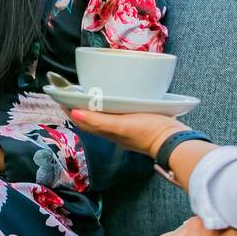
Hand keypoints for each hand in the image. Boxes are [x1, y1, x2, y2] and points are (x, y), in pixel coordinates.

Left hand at [64, 106, 186, 158]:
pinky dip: (111, 108)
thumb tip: (75, 113)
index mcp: (108, 132)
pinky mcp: (139, 124)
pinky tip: (116, 102)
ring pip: (105, 118)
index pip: (84, 122)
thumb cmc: (148, 131)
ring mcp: (127, 129)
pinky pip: (119, 115)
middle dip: (81, 109)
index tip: (62, 98)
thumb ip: (99, 121)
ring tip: (89, 96)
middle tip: (73, 95)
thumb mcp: (121, 125)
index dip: (71, 111)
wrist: (174, 140)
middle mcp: (115, 132)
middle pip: (92, 120)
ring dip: (95, 109)